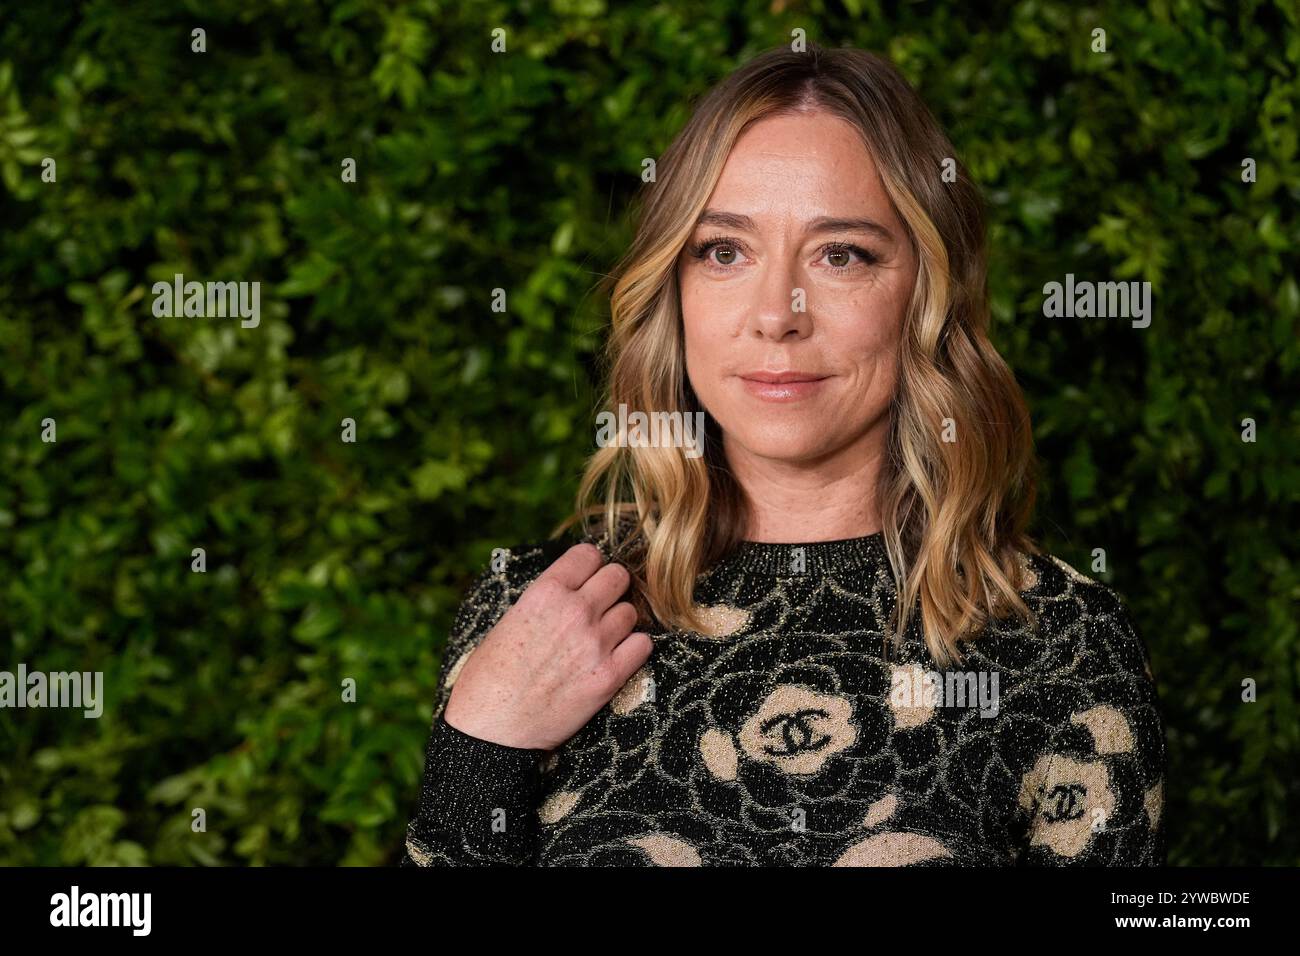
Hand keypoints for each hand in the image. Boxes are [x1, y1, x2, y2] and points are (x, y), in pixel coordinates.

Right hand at [443, 543, 653, 750]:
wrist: (491, 730)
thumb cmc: (488, 679)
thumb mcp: (507, 622)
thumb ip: (543, 602)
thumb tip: (566, 592)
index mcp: (545, 593)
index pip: (588, 555)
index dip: (589, 566)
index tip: (587, 579)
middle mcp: (575, 611)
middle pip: (618, 576)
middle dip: (610, 589)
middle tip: (600, 606)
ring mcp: (595, 643)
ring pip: (631, 612)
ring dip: (620, 623)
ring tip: (602, 639)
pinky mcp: (609, 676)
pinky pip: (643, 646)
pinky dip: (634, 650)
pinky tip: (617, 658)